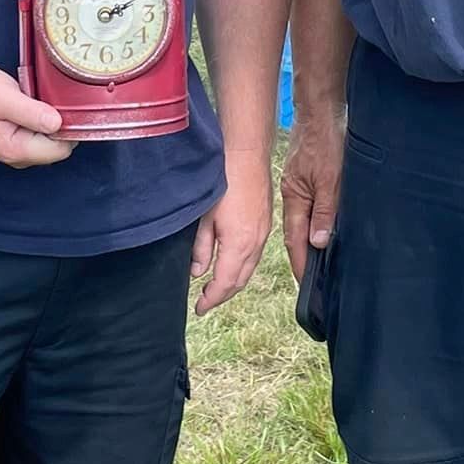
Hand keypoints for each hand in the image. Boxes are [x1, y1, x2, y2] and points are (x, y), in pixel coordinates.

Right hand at [0, 60, 73, 168]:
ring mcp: (16, 149)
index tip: (64, 105)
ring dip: (50, 119)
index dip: (69, 127)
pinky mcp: (15, 139)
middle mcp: (17, 156)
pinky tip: (31, 102)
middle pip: (58, 147)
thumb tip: (59, 123)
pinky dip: (41, 118)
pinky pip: (40, 132)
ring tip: (36, 99)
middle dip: (60, 123)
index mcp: (16, 150)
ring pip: (50, 140)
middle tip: (49, 98)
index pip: (61, 149)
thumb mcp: (4, 97)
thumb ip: (33, 113)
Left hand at [190, 149, 271, 315]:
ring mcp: (264, 234)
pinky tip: (231, 264)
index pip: (224, 283)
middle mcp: (255, 244)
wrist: (246, 155)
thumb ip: (201, 248)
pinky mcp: (266, 224)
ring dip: (233, 283)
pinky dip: (243, 268)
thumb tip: (197, 273)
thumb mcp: (204, 218)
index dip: (211, 300)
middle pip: (239, 281)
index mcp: (239, 244)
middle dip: (222, 295)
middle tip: (205, 302)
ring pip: (249, 270)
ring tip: (215, 288)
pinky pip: (256, 256)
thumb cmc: (222, 181)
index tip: (199, 308)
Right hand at [280, 110, 344, 283]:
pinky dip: (314, 222)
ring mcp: (298, 186)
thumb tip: (318, 242)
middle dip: (304, 257)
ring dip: (309, 241)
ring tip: (319, 263)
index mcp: (295, 198)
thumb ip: (325, 211)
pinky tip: (323, 229)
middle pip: (297, 233)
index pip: (296, 240)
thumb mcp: (331, 180)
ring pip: (303, 220)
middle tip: (314, 281)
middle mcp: (293, 195)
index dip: (301, 263)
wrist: (321, 111)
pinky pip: (309, 207)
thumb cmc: (326, 141)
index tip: (307, 285)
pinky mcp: (306, 178)